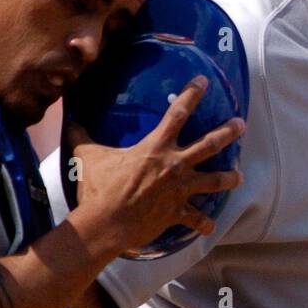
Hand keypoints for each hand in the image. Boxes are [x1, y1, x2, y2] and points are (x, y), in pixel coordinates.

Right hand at [65, 76, 244, 255]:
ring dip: (229, 178)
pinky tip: (211, 227)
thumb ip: (80, 134)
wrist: (105, 223)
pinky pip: (196, 219)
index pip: (178, 112)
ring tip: (239, 175)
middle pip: (210, 144)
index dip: (192, 94)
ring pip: (214, 181)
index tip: (203, 80)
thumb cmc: (97, 188)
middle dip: (228, 132)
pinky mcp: (177, 213)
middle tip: (241, 124)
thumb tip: (66, 117)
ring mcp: (179, 190)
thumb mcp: (86, 155)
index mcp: (155, 147)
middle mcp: (174, 166)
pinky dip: (204, 223)